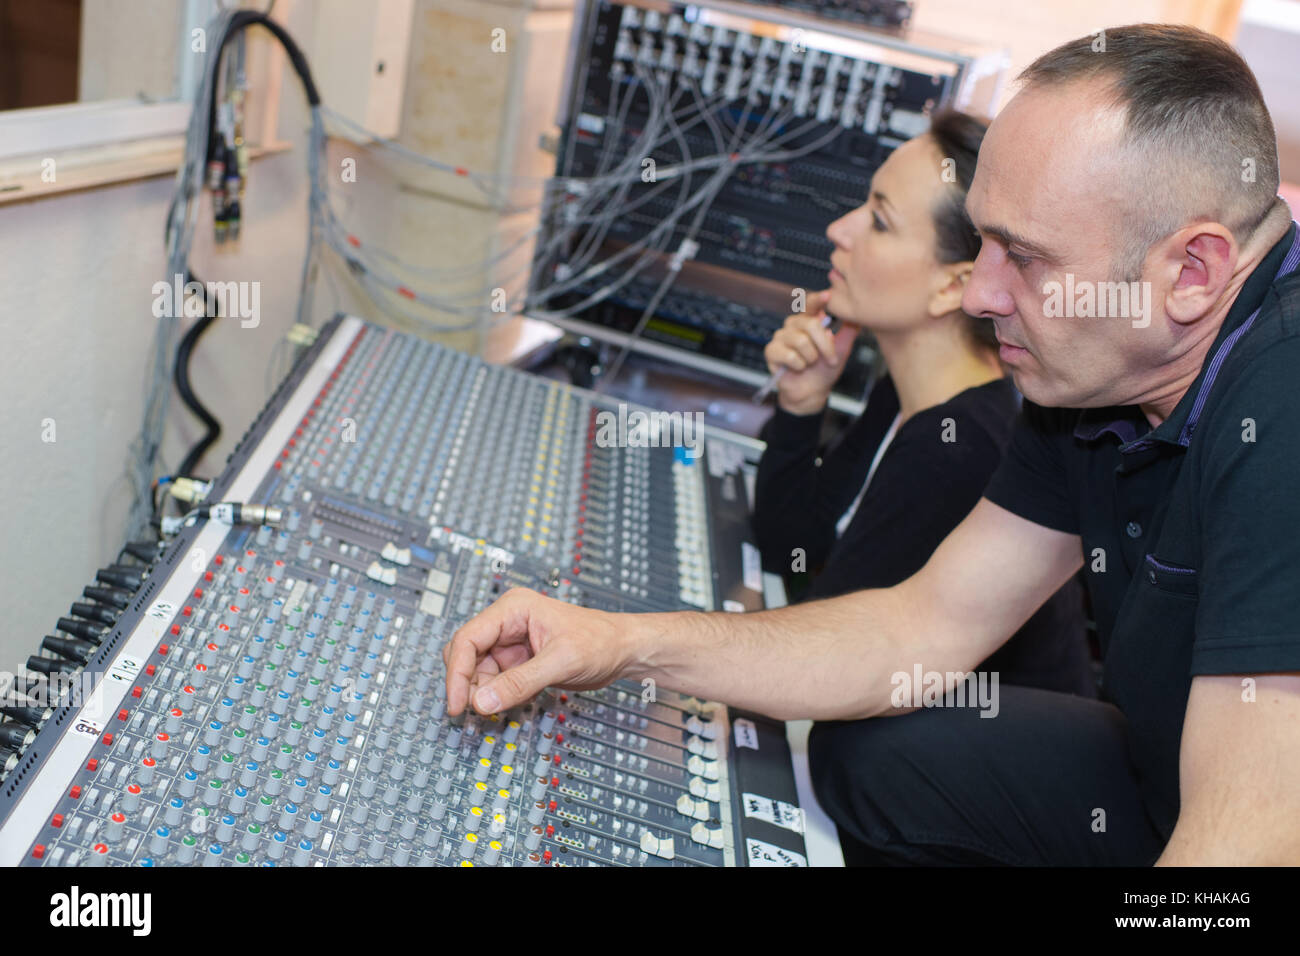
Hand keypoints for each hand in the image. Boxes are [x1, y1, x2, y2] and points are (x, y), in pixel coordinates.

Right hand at [443, 587, 636, 715]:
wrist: (623, 649)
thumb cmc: (601, 641)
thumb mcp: (561, 662)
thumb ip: (520, 683)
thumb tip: (482, 702)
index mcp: (513, 609)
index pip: (468, 639)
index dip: (457, 673)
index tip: (458, 704)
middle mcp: (507, 623)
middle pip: (466, 654)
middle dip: (466, 683)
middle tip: (472, 712)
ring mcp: (511, 643)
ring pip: (477, 671)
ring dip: (481, 692)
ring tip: (498, 708)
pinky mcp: (518, 661)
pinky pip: (494, 680)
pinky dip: (495, 695)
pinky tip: (507, 704)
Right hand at [763, 290, 857, 414]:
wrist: (812, 392)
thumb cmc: (824, 370)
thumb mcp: (841, 350)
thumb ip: (848, 332)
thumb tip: (855, 316)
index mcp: (809, 321)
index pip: (812, 305)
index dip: (818, 300)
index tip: (828, 295)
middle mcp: (793, 325)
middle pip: (810, 324)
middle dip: (825, 346)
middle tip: (830, 360)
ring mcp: (780, 337)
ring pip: (801, 341)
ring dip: (811, 358)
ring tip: (810, 364)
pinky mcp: (771, 351)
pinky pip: (790, 355)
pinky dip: (799, 365)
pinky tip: (798, 368)